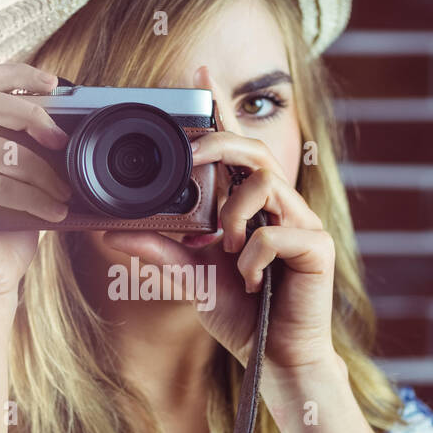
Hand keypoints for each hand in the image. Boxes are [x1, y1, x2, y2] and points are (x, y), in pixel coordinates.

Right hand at [0, 62, 71, 311]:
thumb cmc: (6, 234)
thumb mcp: (19, 179)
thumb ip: (25, 145)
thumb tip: (68, 118)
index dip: (15, 73)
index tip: (55, 84)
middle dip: (30, 113)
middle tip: (62, 139)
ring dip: (41, 168)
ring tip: (64, 191)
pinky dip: (34, 197)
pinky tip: (55, 212)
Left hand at [102, 65, 340, 376]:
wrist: (275, 360)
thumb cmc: (242, 315)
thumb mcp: (191, 279)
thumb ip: (161, 252)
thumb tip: (114, 232)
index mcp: (248, 205)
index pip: (233, 147)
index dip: (219, 108)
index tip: (198, 72)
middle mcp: (278, 205)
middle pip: (253, 149)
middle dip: (220, 143)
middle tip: (191, 155)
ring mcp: (301, 223)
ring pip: (267, 184)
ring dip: (235, 213)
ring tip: (226, 249)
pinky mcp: (318, 247)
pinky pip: (279, 234)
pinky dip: (255, 258)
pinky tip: (253, 282)